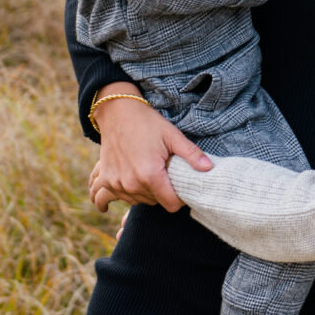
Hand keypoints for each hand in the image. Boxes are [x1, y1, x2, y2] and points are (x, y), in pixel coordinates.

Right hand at [88, 85, 211, 212]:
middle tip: (162, 172)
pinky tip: (112, 201)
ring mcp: (116, 183)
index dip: (179, 197)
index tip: (180, 185)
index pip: (171, 204)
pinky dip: (112, 198)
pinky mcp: (106, 179)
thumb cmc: (147, 122)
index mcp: (150, 175)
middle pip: (155, 203)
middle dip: (162, 192)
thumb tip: (209, 169)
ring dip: (142, 192)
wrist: (118, 111)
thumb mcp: (172, 135)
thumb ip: (191, 154)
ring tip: (145, 172)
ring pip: (137, 201)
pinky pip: (105, 198)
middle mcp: (132, 184)